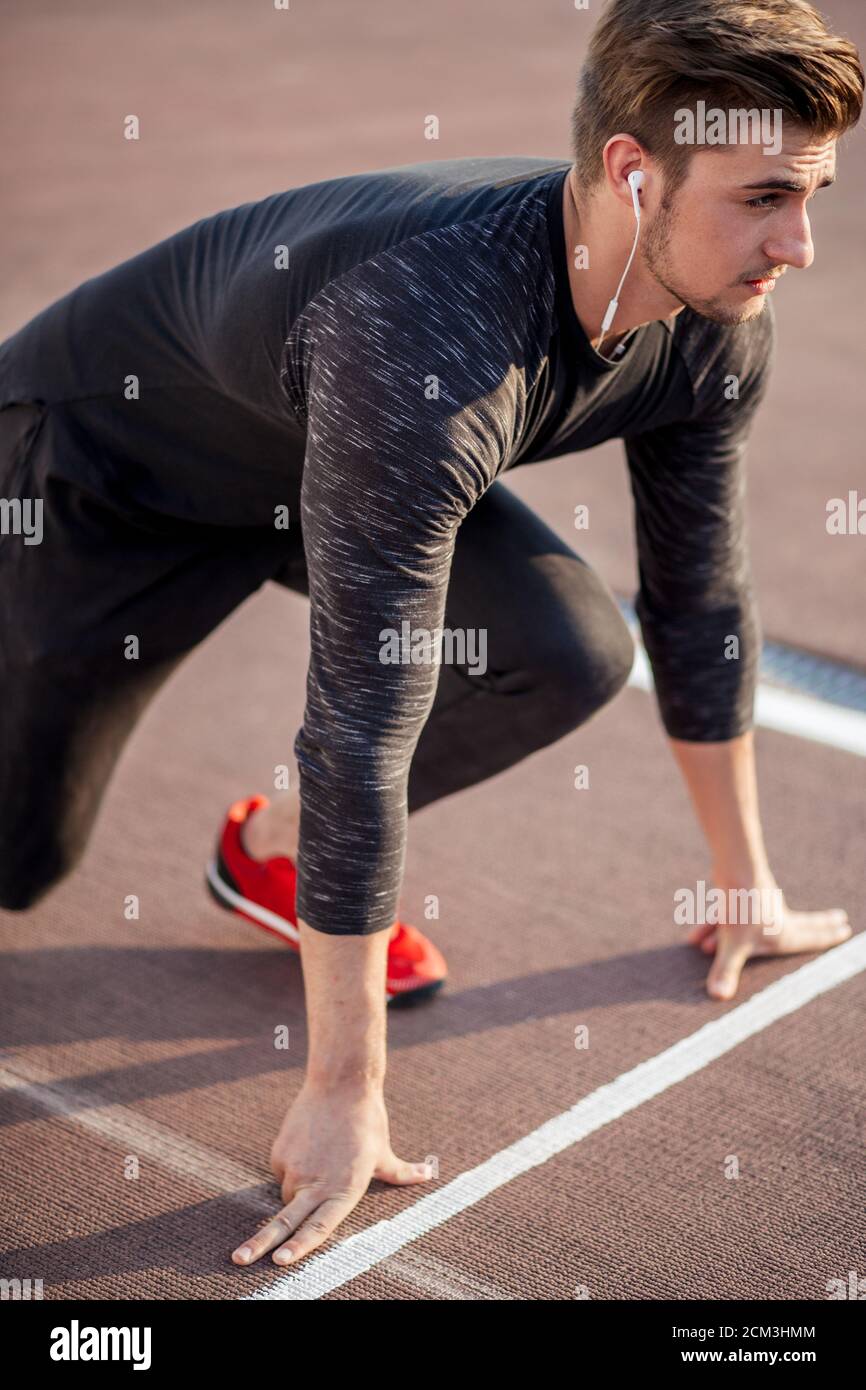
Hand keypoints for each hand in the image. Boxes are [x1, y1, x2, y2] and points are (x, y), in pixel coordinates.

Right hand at [231, 1081, 433, 1268]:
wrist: (341, 1082)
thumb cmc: (367, 1120)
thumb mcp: (384, 1151)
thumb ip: (400, 1172)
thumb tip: (428, 1174)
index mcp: (345, 1188)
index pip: (319, 1226)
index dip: (300, 1247)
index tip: (280, 1262)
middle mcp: (317, 1181)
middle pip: (284, 1220)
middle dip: (260, 1244)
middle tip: (237, 1260)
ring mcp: (295, 1166)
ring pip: (289, 1194)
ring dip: (298, 1191)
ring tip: (322, 1160)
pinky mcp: (280, 1152)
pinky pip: (282, 1171)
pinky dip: (292, 1168)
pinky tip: (308, 1146)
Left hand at [686, 874, 850, 1001]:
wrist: (733, 867)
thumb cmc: (741, 906)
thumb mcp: (733, 944)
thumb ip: (725, 970)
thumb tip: (718, 996)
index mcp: (784, 932)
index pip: (811, 938)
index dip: (827, 936)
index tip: (846, 929)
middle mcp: (777, 918)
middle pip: (801, 924)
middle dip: (816, 925)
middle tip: (840, 919)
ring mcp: (761, 904)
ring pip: (750, 925)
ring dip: (726, 938)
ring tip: (702, 946)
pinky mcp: (742, 894)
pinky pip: (731, 916)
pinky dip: (714, 927)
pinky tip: (694, 937)